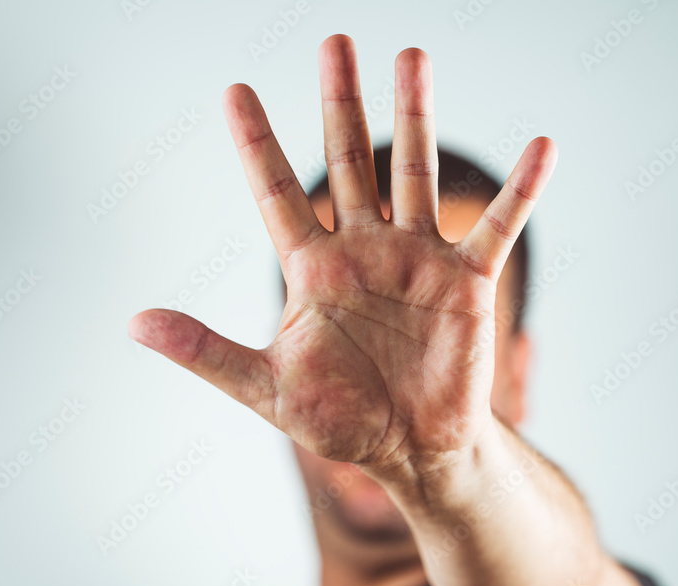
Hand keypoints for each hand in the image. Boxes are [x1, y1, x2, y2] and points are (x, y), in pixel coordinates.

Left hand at [128, 34, 556, 474]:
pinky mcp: (466, 280)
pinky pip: (499, 226)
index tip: (234, 91)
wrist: (412, 451)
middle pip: (349, 159)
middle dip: (339, 101)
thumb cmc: (340, 422)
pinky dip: (521, 190)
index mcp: (312, 270)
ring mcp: (417, 258)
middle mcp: (364, 249)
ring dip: (415, 115)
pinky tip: (543, 147)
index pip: (277, 192)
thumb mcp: (267, 388)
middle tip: (334, 42)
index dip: (256, 142)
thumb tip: (134, 323)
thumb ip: (207, 351)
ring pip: (414, 173)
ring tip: (412, 56)